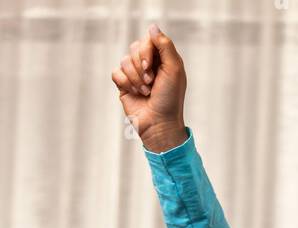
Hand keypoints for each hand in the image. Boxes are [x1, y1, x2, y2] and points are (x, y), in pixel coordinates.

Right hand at [111, 22, 186, 148]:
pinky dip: (125, 84)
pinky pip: (116, 73)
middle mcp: (148, 64)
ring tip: (146, 92)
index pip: (148, 39)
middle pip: (134, 48)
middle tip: (151, 82)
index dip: (146, 51)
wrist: (159, 124)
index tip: (151, 67)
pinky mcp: (124, 84)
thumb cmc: (170, 99)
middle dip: (141, 67)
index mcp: (162, 58)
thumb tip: (152, 27)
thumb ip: (165, 45)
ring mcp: (135, 74)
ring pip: (124, 61)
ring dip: (136, 79)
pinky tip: (135, 94)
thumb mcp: (174, 69)